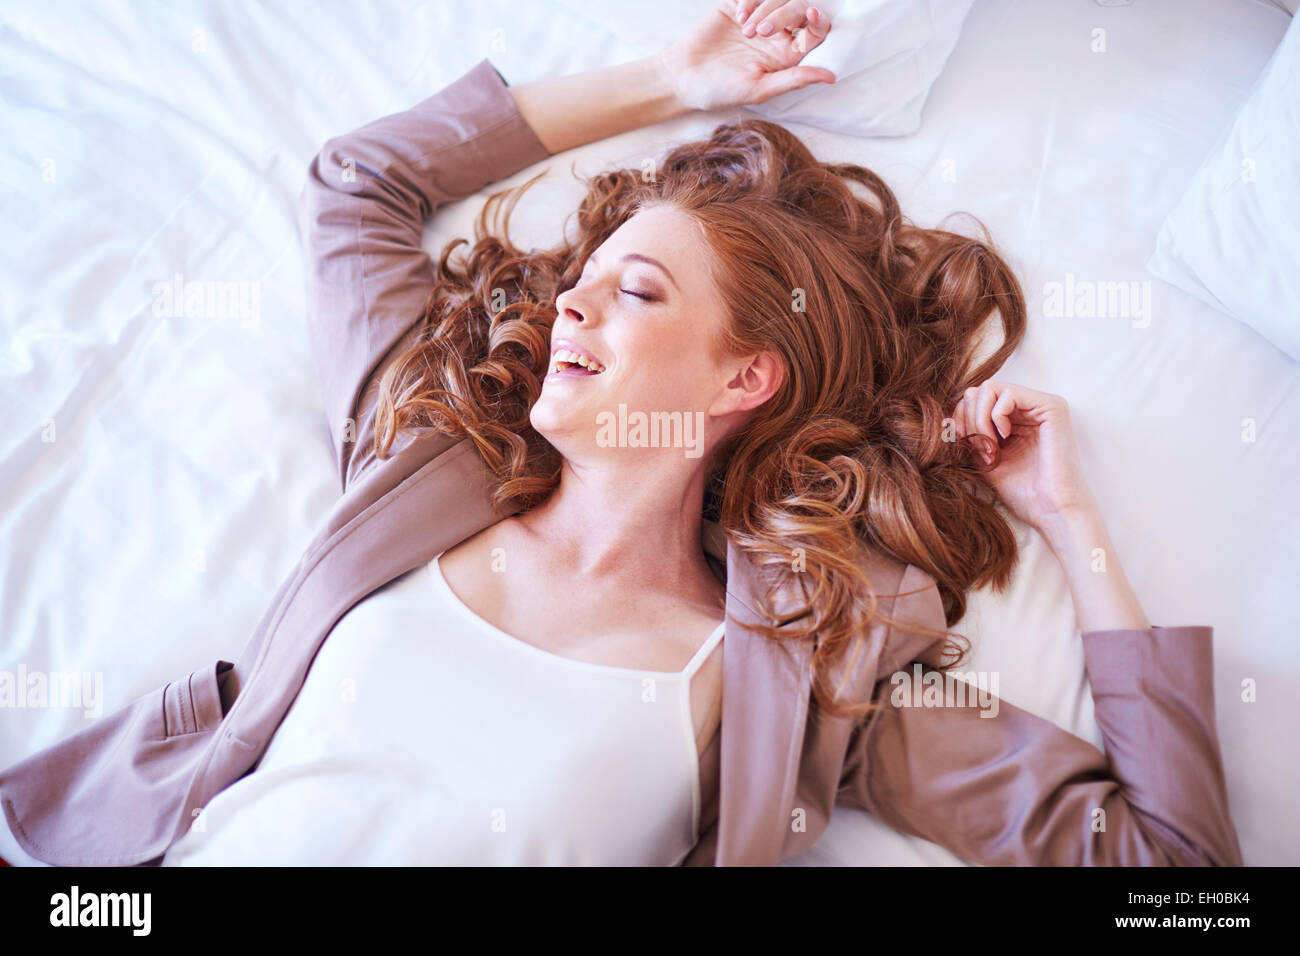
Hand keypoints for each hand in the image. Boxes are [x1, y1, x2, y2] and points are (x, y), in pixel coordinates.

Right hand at [657, 1, 835, 111]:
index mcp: (787, 56)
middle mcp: (777, 35)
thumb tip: (831, 77)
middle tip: (759, 31)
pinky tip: (736, 15)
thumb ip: (794, 80)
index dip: (819, 21)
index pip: (815, 33)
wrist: (682, 76)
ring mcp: (758, 17)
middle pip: (799, 9)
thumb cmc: (720, 90)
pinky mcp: (737, 5)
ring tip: (743, 29)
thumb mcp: (759, 89)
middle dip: (785, 14)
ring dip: (765, 7)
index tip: (814, 14)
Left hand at [951, 382, 1098, 531]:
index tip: (965, 447)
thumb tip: (947, 416)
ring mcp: (1042, 404)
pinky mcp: (1051, 406)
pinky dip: (995, 417)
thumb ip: (971, 433)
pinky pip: (1007, 394)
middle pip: (979, 390)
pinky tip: (1004, 439)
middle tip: (980, 450)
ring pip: (989, 388)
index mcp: (1015, 417)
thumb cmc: (1021, 490)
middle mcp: (1030, 406)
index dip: (961, 420)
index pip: (974, 399)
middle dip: (969, 419)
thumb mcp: (984, 456)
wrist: (1050, 510)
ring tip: (990, 448)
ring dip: (980, 420)